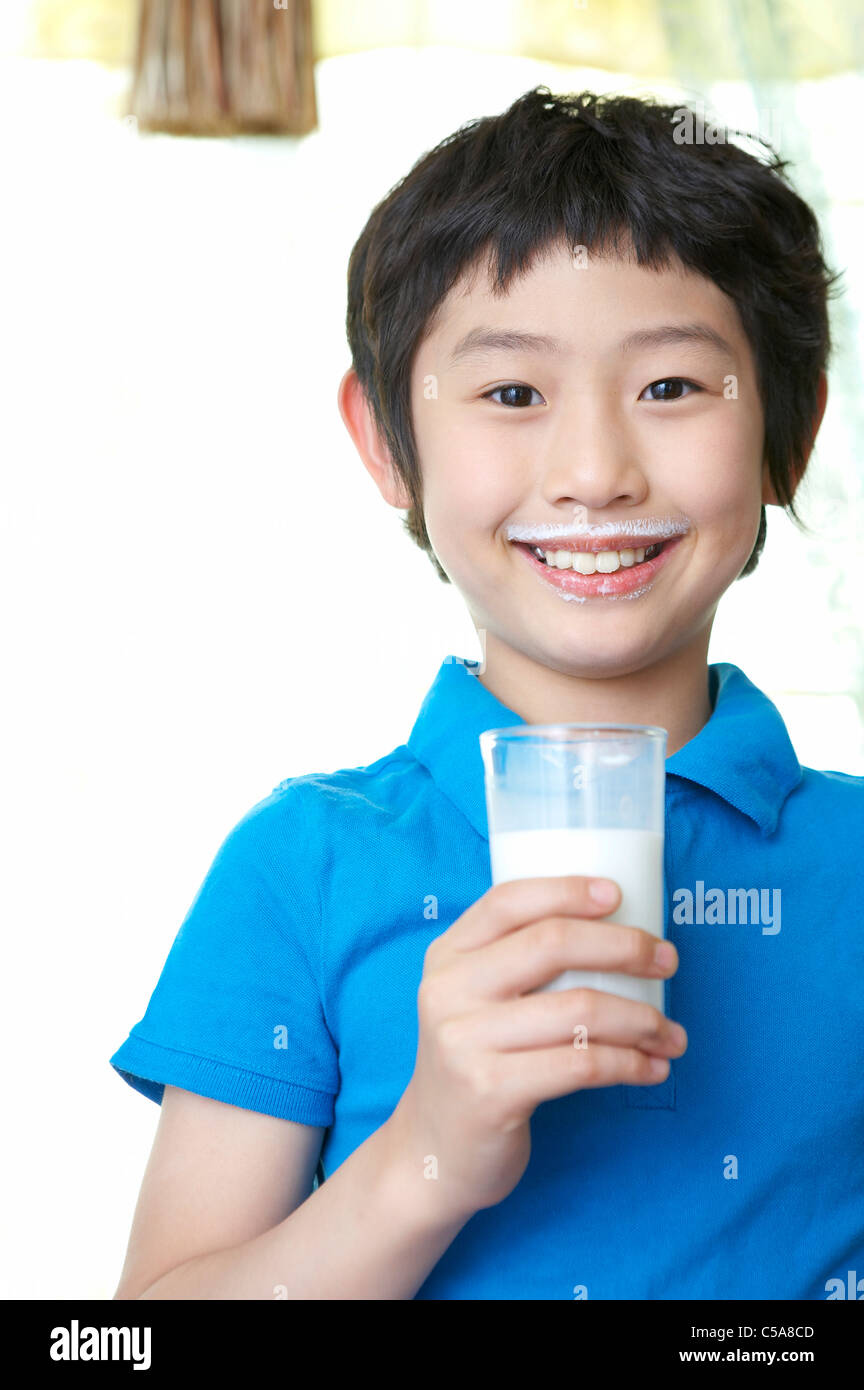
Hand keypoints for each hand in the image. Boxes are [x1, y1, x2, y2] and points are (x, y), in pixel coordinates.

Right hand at [386, 874, 685, 1221]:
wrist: (434, 1149)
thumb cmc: (477, 1061)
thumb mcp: (474, 999)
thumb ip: (516, 961)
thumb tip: (613, 926)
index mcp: (448, 955)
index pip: (509, 901)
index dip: (567, 889)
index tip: (619, 895)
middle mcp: (449, 990)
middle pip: (553, 943)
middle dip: (625, 946)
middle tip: (668, 961)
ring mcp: (465, 1041)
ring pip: (580, 1009)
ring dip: (642, 1019)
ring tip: (670, 1033)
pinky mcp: (491, 1091)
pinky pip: (582, 1065)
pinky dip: (630, 1064)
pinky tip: (651, 1068)